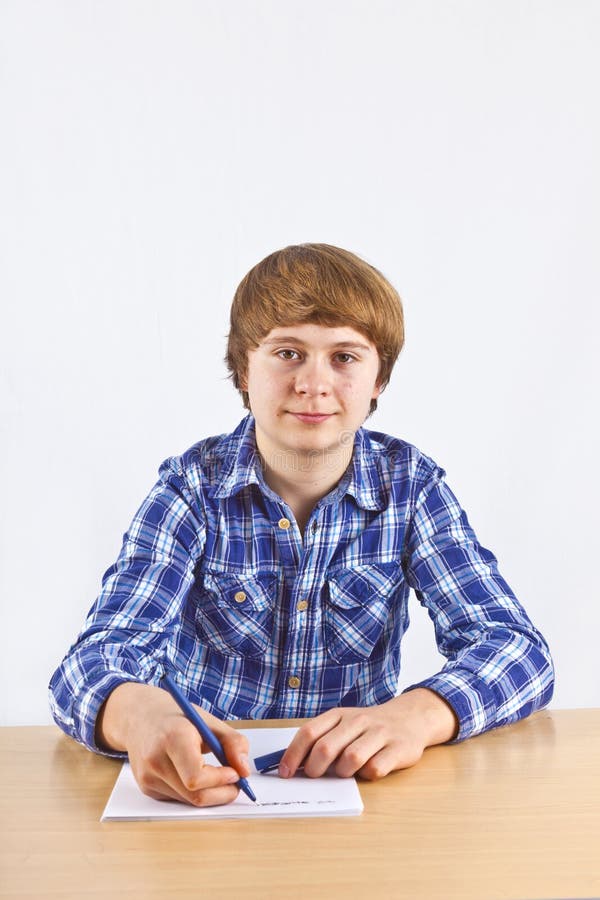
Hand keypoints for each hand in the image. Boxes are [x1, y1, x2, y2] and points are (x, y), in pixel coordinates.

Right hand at [97, 682, 250, 806]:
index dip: (220, 779)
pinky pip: (178, 798)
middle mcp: (155, 760)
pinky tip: (195, 774)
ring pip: (188, 800)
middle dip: (221, 793)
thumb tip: (245, 771)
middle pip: (194, 795)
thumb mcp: (208, 720)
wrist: (139, 716)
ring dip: (209, 794)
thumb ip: (233, 743)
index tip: (235, 773)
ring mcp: (148, 777)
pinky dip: (193, 792)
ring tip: (218, 776)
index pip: (196, 777)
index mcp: (172, 738)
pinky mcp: (146, 788)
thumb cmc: (176, 717)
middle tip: (235, 783)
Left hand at [278, 688, 457, 780]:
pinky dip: (368, 775)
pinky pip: (375, 769)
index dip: (293, 754)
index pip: (309, 732)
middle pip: (326, 747)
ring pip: (351, 759)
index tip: (285, 772)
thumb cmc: (369, 727)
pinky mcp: (398, 749)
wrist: (410, 718)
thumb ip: (322, 739)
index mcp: (340, 714)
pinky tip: (369, 770)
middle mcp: (358, 721)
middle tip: (314, 777)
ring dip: (343, 772)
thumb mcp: (344, 724)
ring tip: (346, 771)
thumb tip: (293, 764)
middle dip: (314, 769)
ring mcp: (379, 734)